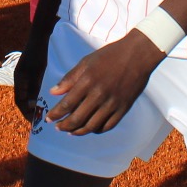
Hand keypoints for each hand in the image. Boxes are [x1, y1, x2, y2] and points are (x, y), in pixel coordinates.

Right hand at [13, 30, 50, 122]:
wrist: (40, 36)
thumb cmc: (39, 52)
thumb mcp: (37, 70)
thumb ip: (34, 86)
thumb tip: (32, 105)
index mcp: (19, 79)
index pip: (19, 101)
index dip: (26, 112)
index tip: (34, 121)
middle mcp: (20, 79)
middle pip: (23, 100)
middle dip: (29, 111)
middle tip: (39, 120)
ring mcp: (25, 77)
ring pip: (27, 95)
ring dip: (33, 105)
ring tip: (43, 113)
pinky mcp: (31, 74)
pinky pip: (32, 89)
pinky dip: (37, 97)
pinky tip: (47, 100)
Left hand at [43, 31, 163, 135]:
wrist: (137, 55)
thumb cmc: (109, 56)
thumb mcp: (86, 62)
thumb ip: (69, 78)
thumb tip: (53, 92)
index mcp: (87, 81)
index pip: (66, 104)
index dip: (55, 114)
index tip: (48, 119)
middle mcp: (99, 95)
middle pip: (77, 119)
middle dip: (64, 126)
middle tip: (57, 127)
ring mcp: (112, 104)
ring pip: (91, 126)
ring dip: (78, 131)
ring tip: (71, 132)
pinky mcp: (123, 108)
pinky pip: (108, 126)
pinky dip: (96, 130)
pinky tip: (90, 128)